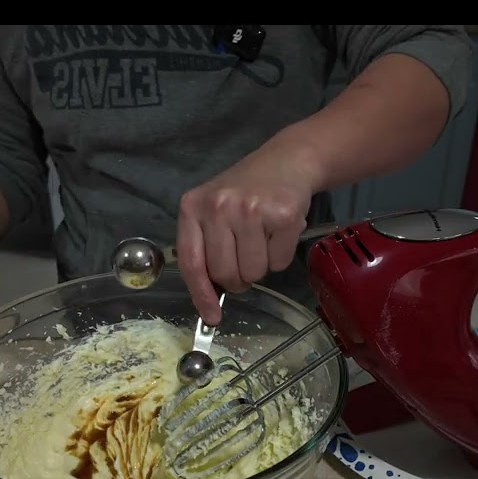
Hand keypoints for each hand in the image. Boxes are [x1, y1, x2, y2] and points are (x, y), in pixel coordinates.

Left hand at [177, 147, 319, 324]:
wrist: (286, 161)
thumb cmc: (245, 192)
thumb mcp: (213, 210)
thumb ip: (205, 247)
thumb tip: (208, 302)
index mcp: (193, 207)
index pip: (191, 262)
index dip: (200, 295)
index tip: (211, 317)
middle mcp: (219, 206)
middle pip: (225, 274)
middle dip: (238, 277)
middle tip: (246, 257)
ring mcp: (251, 210)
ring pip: (255, 272)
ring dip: (262, 265)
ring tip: (263, 237)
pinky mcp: (283, 215)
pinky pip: (280, 262)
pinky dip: (282, 254)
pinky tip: (279, 230)